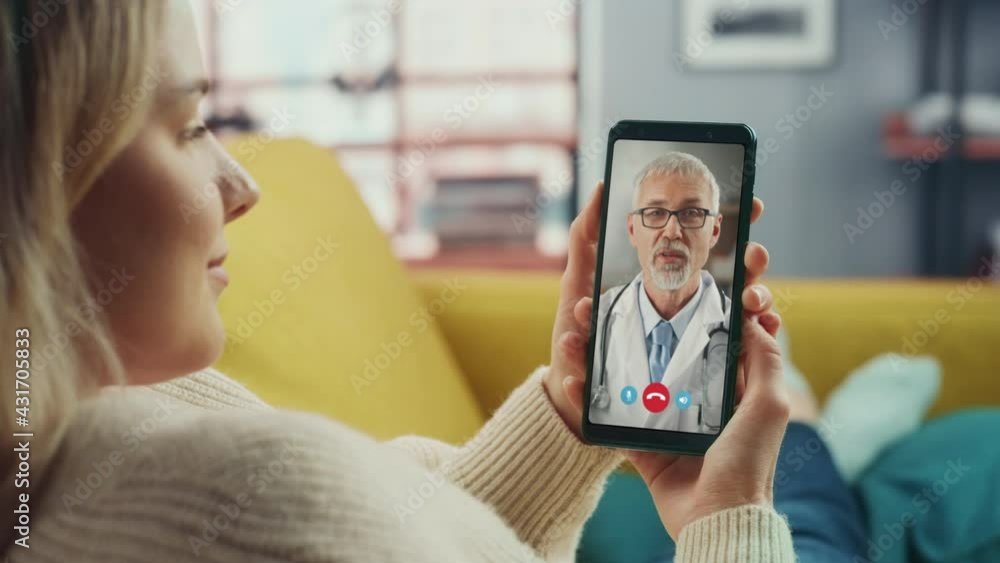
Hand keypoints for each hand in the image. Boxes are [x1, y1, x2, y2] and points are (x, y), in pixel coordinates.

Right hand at [546, 187, 784, 537]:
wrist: (713, 519)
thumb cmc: (747, 462)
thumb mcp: (768, 404)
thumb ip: (764, 358)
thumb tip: (758, 315)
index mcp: (726, 382)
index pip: (709, 331)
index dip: (692, 301)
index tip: (676, 272)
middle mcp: (692, 393)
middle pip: (656, 343)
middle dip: (628, 315)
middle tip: (606, 290)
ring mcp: (661, 413)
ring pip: (625, 368)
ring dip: (598, 343)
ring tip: (578, 318)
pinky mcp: (637, 437)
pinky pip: (607, 407)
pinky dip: (586, 388)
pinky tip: (570, 364)